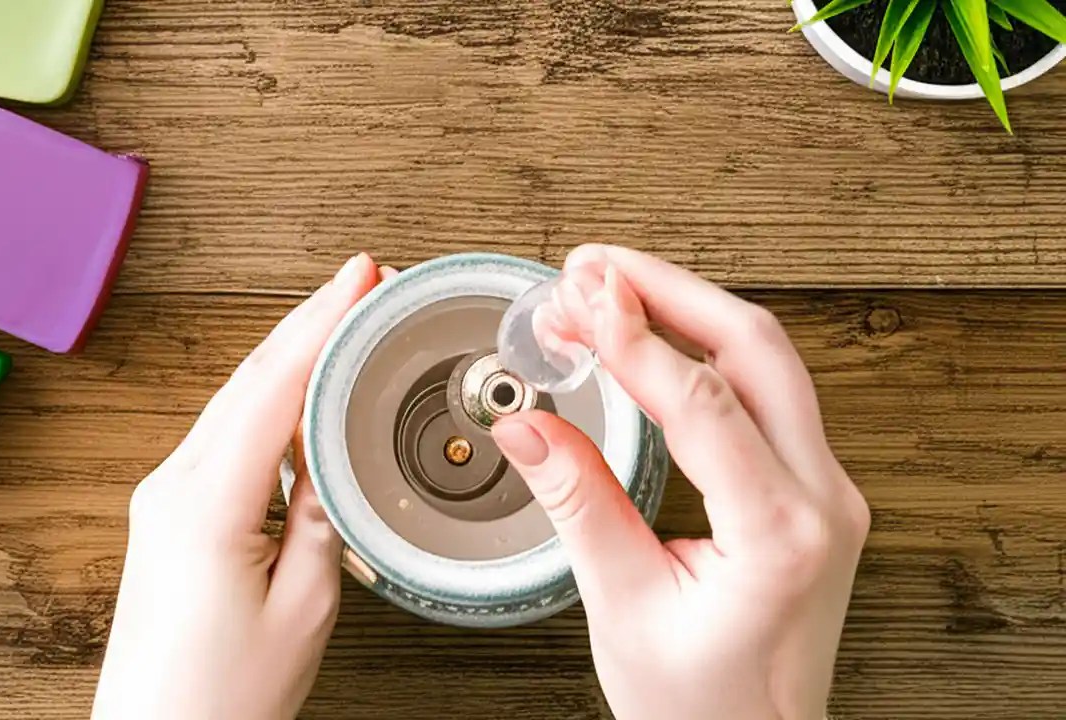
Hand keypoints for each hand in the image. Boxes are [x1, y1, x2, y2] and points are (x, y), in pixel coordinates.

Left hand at [92, 254, 384, 719]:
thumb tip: (338, 460)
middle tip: (363, 285)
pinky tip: (299, 393)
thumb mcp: (303, 608)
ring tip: (344, 326)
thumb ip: (324, 519)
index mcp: (205, 504)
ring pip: (235, 401)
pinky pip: (225, 435)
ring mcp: (165, 497)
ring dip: (290, 357)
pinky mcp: (170, 514)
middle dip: (309, 323)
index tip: (360, 277)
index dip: (321, 322)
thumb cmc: (219, 696)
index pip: (273, 386)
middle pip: (249, 379)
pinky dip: (269, 400)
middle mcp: (173, 487)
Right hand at [492, 245, 869, 719]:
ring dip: (686, 311)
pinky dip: (702, 352)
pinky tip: (651, 338)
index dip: (632, 338)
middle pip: (755, 349)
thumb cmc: (703, 707)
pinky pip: (762, 393)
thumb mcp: (625, 607)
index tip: (579, 296)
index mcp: (782, 534)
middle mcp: (822, 499)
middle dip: (668, 292)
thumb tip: (528, 425)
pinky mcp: (808, 489)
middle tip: (591, 267)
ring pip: (766, 360)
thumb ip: (579, 503)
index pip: (702, 400)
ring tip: (608, 289)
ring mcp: (824, 490)